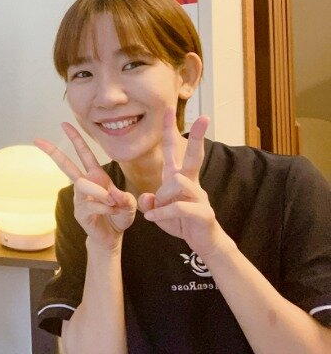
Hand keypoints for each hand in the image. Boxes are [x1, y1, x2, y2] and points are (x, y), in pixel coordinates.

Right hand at [35, 122, 135, 250]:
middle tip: (37, 140)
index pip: (84, 153)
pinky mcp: (79, 212)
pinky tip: (112, 212)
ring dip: (100, 193)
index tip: (64, 123)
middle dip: (52, 151)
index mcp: (96, 175)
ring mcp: (79, 198)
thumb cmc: (119, 215)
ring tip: (113, 202)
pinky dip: (106, 208)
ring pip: (83, 185)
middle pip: (66, 165)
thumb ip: (124, 198)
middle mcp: (85, 184)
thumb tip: (112, 195)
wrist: (113, 236)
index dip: (75, 138)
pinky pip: (92, 205)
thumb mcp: (129, 204)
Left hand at [138, 111, 224, 256]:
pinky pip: (179, 207)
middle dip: (198, 136)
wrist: (204, 244)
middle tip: (205, 116)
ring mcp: (199, 197)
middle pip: (194, 155)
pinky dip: (163, 213)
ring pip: (178, 183)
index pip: (174, 150)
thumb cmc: (181, 223)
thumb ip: (149, 202)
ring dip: (162, 196)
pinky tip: (153, 218)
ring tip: (156, 210)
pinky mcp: (202, 212)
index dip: (170, 131)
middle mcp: (191, 183)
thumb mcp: (158, 212)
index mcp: (179, 178)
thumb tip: (147, 198)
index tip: (169, 109)